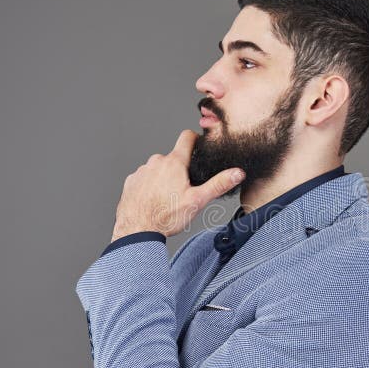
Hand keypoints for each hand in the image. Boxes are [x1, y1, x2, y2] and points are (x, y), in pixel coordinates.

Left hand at [110, 130, 244, 241]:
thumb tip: (237, 173)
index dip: (195, 139)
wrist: (137, 230)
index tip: (198, 144)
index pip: (186, 137)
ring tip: (167, 198)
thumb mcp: (197, 200)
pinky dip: (150, 185)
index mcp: (174, 163)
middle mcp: (156, 162)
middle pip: (173, 157)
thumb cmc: (166, 217)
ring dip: (164, 177)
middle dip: (180, 169)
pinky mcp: (132, 181)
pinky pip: (145, 177)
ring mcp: (142, 170)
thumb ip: (219, 184)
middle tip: (183, 189)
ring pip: (158, 168)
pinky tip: (154, 200)